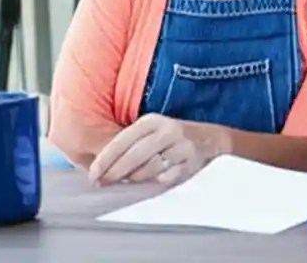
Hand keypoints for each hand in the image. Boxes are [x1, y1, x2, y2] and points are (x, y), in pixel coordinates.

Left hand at [89, 114, 223, 186]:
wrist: (213, 139)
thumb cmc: (173, 139)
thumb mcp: (153, 132)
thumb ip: (131, 146)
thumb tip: (103, 168)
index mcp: (152, 121)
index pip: (122, 140)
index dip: (106, 159)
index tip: (93, 174)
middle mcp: (167, 131)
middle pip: (134, 155)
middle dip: (115, 172)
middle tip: (102, 184)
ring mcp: (181, 147)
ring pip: (149, 169)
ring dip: (135, 179)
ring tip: (127, 184)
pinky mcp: (192, 163)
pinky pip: (167, 178)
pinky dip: (156, 183)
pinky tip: (150, 185)